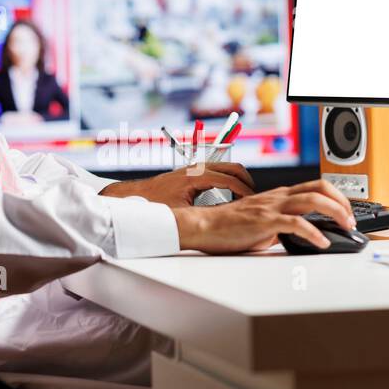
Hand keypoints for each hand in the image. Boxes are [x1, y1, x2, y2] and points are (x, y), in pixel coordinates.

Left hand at [98, 163, 254, 206]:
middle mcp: (196, 169)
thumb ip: (202, 215)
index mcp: (196, 177)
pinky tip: (228, 195)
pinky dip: (228, 179)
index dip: (245, 192)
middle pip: (233, 167)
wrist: (133, 196)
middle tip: (255, 197)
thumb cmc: (153, 205)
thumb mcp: (181, 214)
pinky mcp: (191, 173)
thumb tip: (222, 220)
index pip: (229, 180)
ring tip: (245, 197)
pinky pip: (217, 171)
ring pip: (226, 167)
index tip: (254, 202)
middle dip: (247, 181)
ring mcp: (194, 169)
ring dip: (238, 179)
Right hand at [171, 179, 354, 253]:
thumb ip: (281, 226)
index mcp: (278, 195)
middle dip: (342, 202)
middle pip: (320, 187)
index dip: (337, 197)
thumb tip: (299, 237)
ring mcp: (272, 207)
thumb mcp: (261, 223)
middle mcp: (278, 196)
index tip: (347, 212)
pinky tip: (321, 243)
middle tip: (351, 220)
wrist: (204, 226)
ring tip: (345, 227)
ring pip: (313, 200)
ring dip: (335, 212)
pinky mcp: (265, 221)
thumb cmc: (228, 226)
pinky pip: (296, 223)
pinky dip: (314, 233)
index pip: (316, 186)